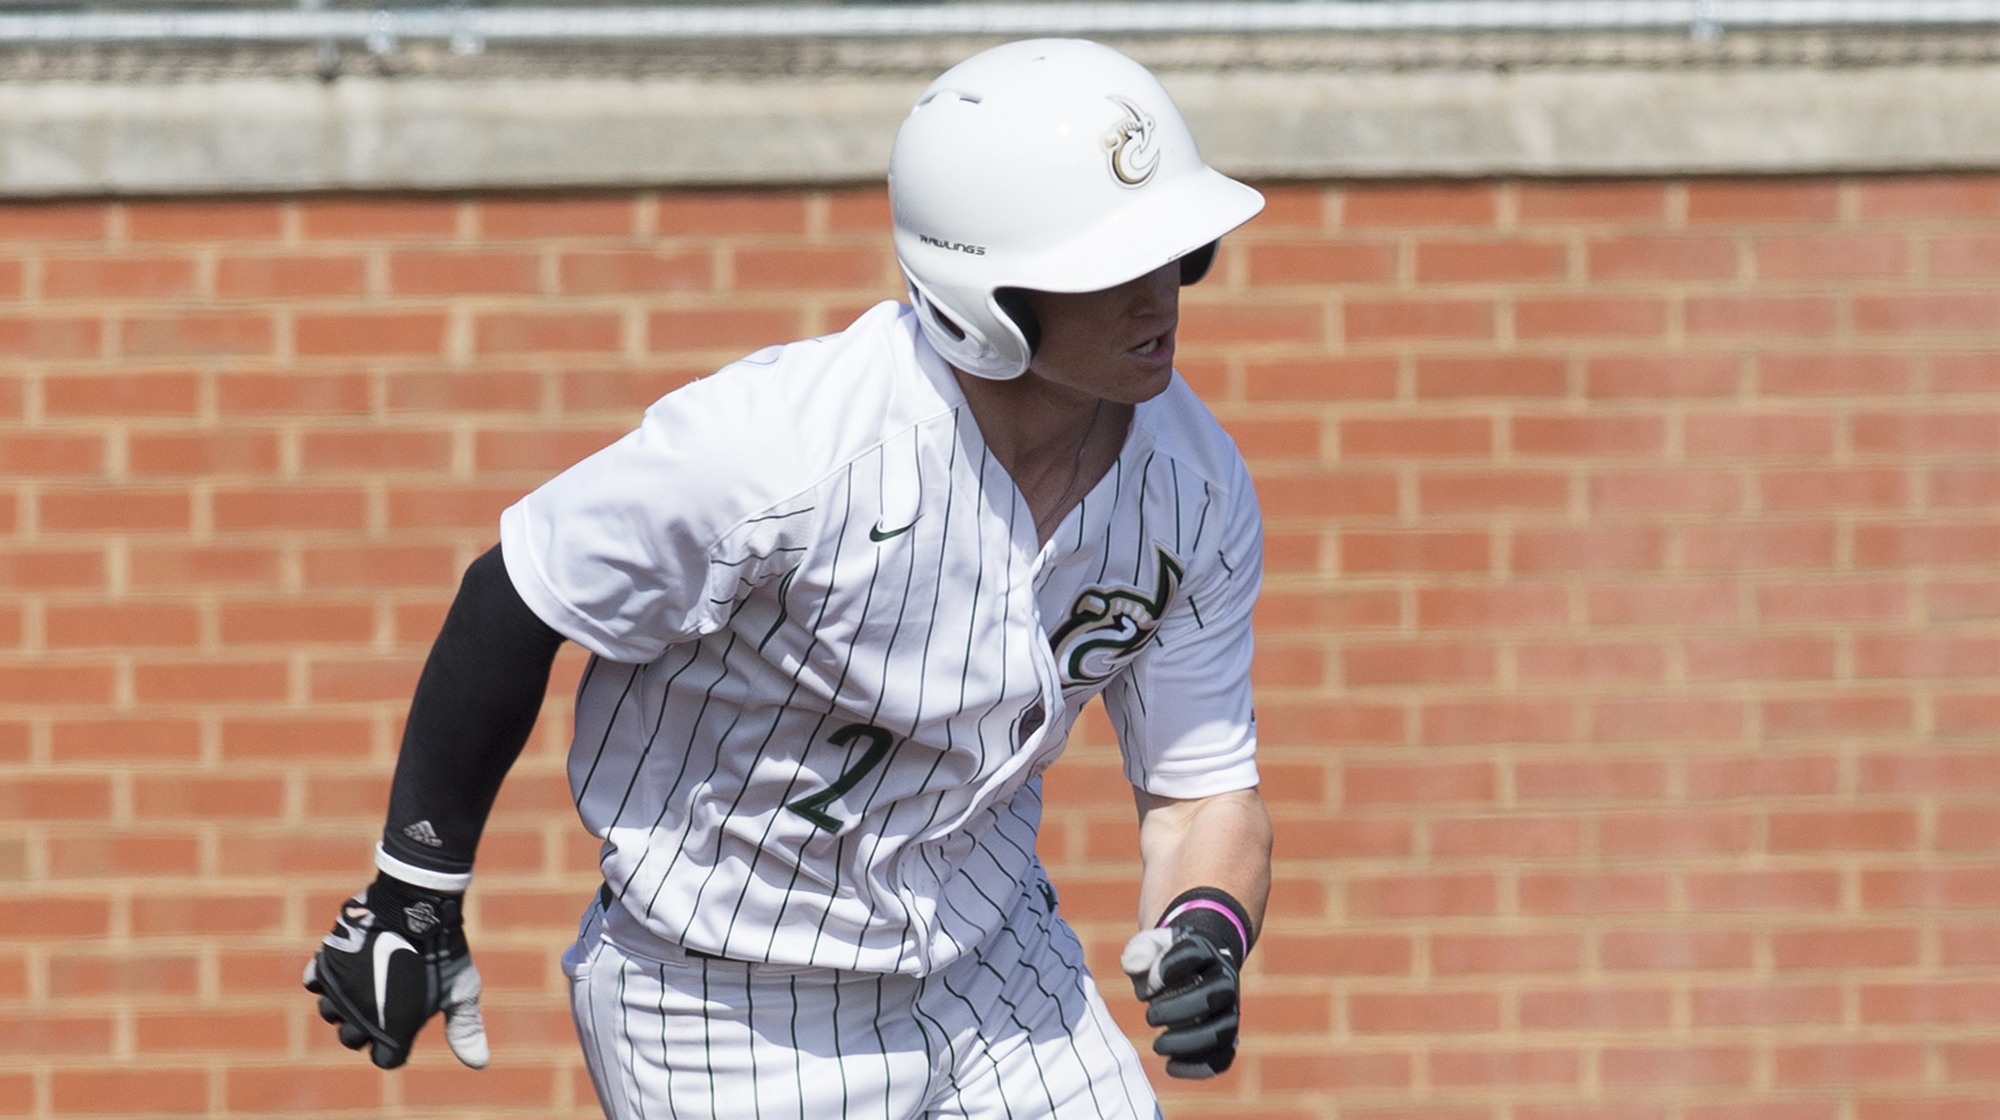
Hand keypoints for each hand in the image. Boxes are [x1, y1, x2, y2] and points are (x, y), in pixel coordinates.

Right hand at [302, 872, 488, 1069]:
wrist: (418, 903)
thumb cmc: (446, 949)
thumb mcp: (462, 989)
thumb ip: (465, 1028)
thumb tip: (479, 1063)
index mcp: (397, 1029)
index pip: (385, 1059)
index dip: (395, 1046)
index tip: (403, 1026)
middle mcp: (362, 1016)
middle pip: (351, 1039)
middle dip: (366, 1027)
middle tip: (384, 1000)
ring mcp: (342, 990)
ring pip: (329, 1013)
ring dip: (344, 1004)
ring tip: (366, 982)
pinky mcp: (327, 963)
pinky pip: (313, 981)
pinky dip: (325, 977)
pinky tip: (346, 966)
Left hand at [1120, 925, 1239, 1077]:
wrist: (1195, 968)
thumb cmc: (1165, 958)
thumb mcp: (1150, 945)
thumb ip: (1140, 950)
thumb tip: (1135, 967)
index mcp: (1204, 949)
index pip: (1192, 953)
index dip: (1165, 970)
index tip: (1147, 985)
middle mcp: (1223, 978)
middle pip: (1213, 995)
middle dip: (1178, 1010)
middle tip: (1149, 1017)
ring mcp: (1228, 1008)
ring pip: (1222, 1031)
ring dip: (1188, 1043)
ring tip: (1158, 1045)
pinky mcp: (1226, 1035)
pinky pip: (1223, 1056)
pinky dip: (1199, 1066)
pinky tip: (1171, 1067)